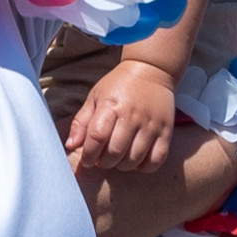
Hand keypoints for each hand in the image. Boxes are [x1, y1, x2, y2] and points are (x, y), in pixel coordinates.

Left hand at [69, 58, 181, 175]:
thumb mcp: (95, 97)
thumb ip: (81, 122)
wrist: (151, 70)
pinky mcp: (166, 131)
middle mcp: (132, 115)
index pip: (97, 137)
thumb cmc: (119, 86)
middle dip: (104, 162)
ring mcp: (151, 124)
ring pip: (134, 159)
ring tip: (118, 158)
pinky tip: (137, 159)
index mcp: (111, 106)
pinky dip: (145, 166)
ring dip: (122, 165)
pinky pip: (157, 159)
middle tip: (102, 159)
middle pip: (115, 152)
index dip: (89, 155)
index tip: (87, 160)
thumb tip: (70, 145)